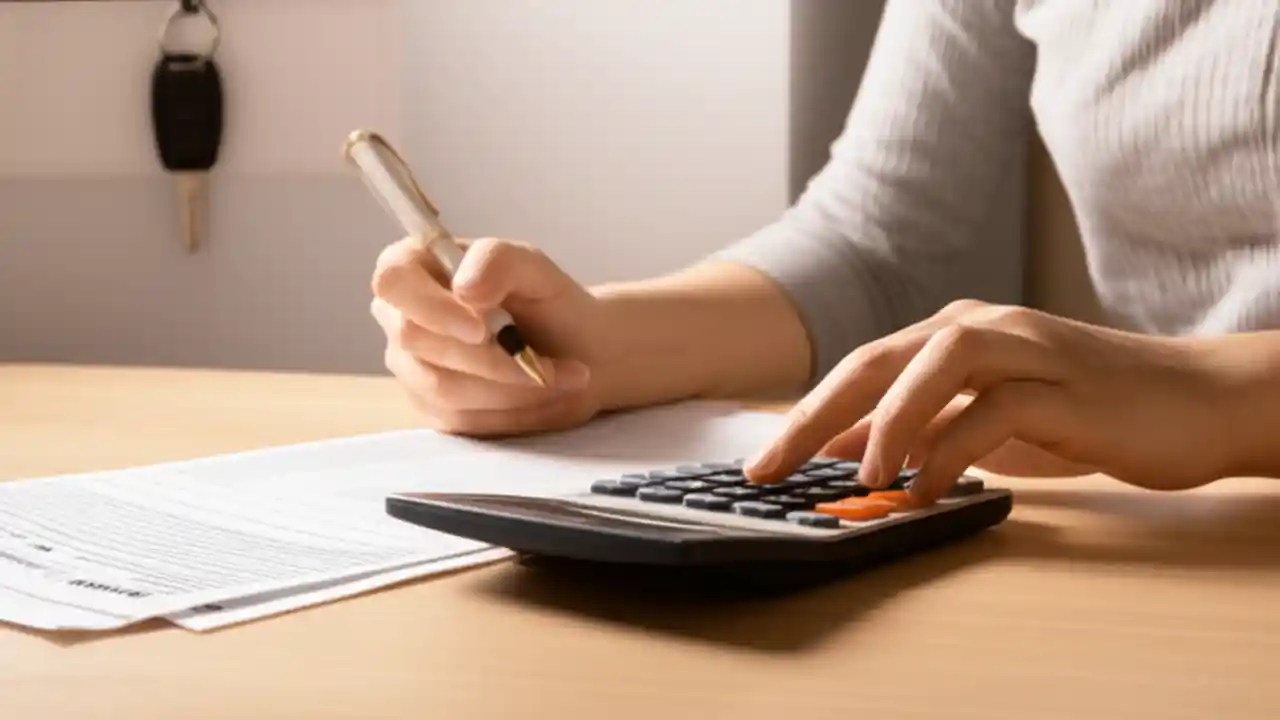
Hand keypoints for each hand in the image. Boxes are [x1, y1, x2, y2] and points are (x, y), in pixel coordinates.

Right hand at [370, 237, 602, 435]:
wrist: (580, 355)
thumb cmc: (552, 304)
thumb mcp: (537, 269)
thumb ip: (499, 260)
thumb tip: (464, 288)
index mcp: (418, 265)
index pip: (393, 279)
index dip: (432, 307)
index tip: (482, 330)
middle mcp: (402, 316)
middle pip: (416, 340)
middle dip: (489, 357)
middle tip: (543, 362)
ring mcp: (411, 365)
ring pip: (441, 386)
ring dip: (508, 387)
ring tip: (553, 377)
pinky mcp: (430, 407)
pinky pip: (458, 418)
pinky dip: (510, 410)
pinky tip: (539, 396)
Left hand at [744, 300, 1237, 500]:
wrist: (1189, 398)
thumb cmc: (1079, 411)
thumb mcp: (982, 421)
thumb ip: (918, 428)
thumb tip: (840, 451)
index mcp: (950, 334)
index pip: (860, 369)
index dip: (804, 414)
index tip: (760, 462)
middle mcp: (979, 329)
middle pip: (877, 360)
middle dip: (815, 415)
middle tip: (770, 467)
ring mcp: (1024, 350)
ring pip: (935, 364)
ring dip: (889, 422)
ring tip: (862, 478)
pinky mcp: (1065, 386)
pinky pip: (997, 409)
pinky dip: (956, 448)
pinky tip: (930, 486)